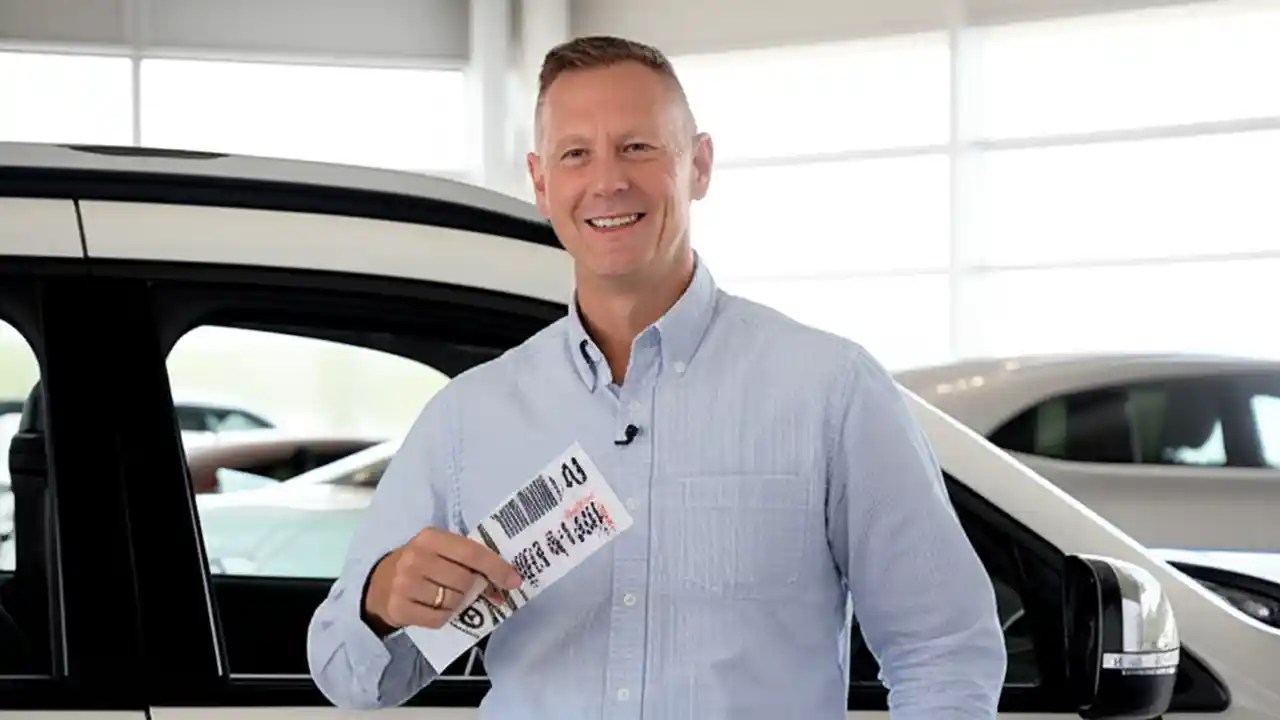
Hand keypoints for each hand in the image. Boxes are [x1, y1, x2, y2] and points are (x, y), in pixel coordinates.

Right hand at [363, 527, 522, 634]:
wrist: (379, 585)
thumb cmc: (421, 566)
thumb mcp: (441, 554)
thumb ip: (470, 562)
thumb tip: (506, 583)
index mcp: (430, 537)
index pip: (472, 552)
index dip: (496, 567)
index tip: (514, 580)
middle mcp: (415, 557)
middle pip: (464, 580)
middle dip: (475, 588)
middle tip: (473, 591)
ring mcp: (404, 583)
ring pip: (453, 601)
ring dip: (458, 603)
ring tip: (446, 596)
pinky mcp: (399, 607)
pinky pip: (438, 619)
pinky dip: (444, 617)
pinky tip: (434, 608)